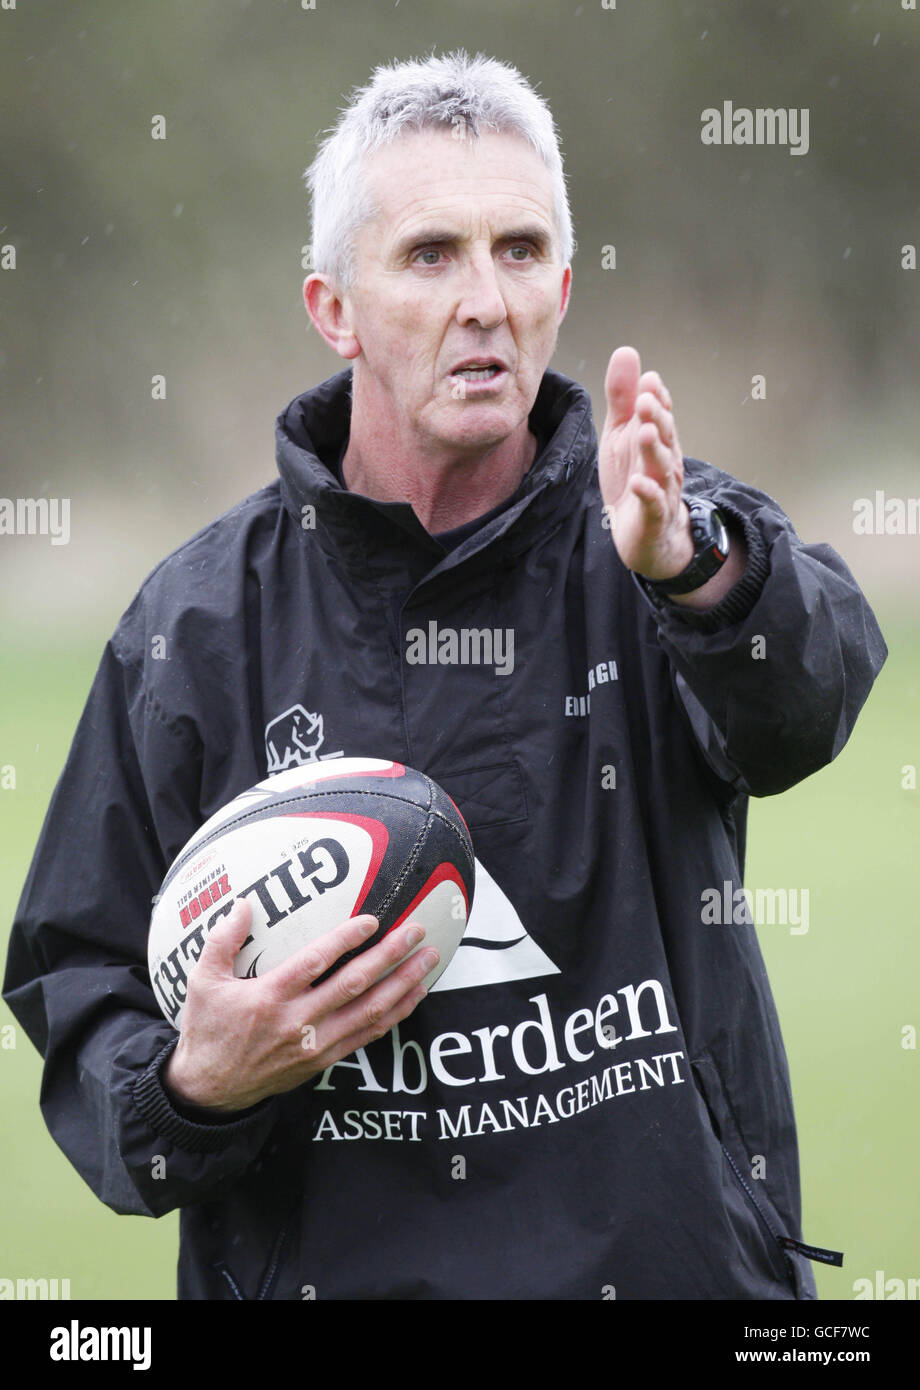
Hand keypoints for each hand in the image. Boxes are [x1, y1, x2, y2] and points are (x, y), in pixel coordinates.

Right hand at [163, 899, 437, 1113]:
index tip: (371, 920)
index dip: (344, 940)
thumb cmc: (207, 1030)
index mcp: (268, 998)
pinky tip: (413, 994)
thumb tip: (243, 903)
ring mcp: (314, 1044)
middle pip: (353, 985)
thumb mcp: (202, 982)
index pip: (314, 963)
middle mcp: (297, 1022)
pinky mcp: (324, 1060)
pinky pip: (368, 1035)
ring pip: (369, 1011)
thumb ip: (221, 941)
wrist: (210, 1091)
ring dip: (402, 984)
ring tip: (428, 960)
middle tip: (416, 932)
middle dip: (389, 956)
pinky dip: (395, 1014)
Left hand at [598, 345, 692, 580]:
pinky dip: (648, 493)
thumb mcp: (621, 435)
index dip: (657, 399)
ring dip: (654, 449)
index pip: (661, 414)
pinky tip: (638, 483)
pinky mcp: (653, 517)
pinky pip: (653, 504)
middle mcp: (665, 461)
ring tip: (645, 431)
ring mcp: (662, 489)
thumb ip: (623, 397)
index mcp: (657, 439)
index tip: (649, 381)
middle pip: (664, 436)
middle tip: (646, 399)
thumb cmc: (633, 478)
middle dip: (657, 418)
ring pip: (662, 467)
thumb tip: (626, 351)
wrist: (645, 536)